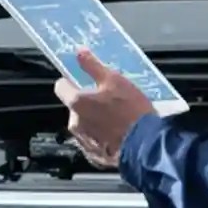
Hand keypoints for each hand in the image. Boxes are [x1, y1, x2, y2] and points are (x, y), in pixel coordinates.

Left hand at [53, 48, 157, 168]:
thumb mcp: (114, 80)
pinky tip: (118, 133)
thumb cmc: (130, 109)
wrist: (146, 144)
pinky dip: (102, 135)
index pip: (61, 86)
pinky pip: (94, 140)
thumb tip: (79, 52)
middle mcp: (75, 123)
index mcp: (76, 102)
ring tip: (117, 117)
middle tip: (110, 99)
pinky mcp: (94, 155)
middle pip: (75, 106)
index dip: (72, 81)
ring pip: (85, 123)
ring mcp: (83, 141)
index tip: (86, 81)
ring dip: (95, 119)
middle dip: (88, 102)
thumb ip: (92, 66)